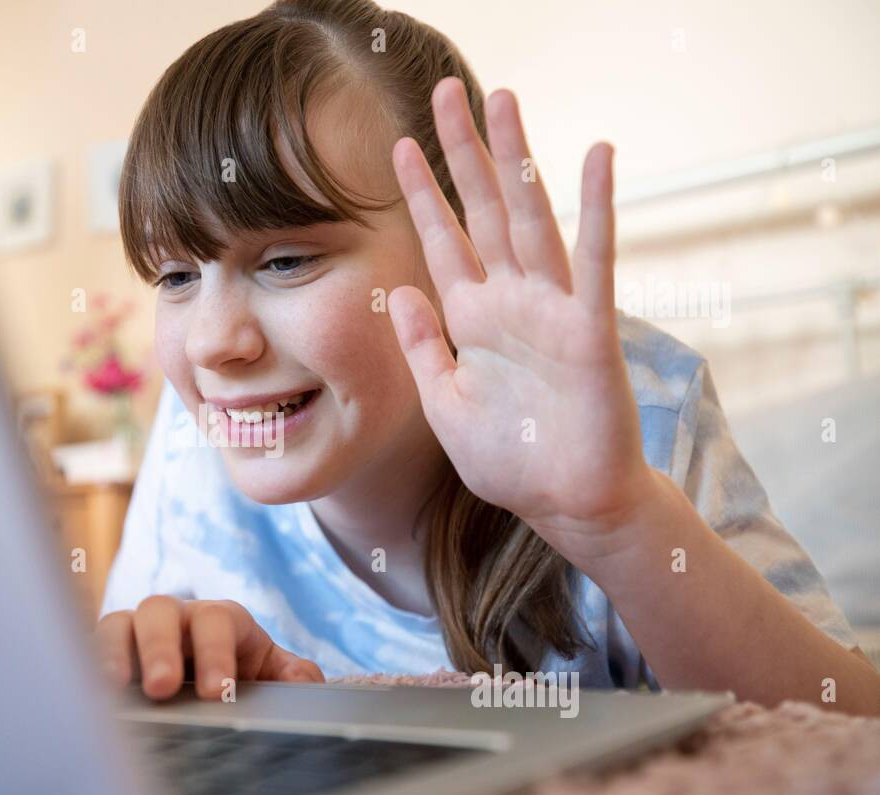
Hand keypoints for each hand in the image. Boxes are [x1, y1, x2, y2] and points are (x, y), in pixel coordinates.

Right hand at [94, 596, 324, 700]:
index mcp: (221, 619)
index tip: (218, 693)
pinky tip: (86, 693)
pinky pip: (89, 650)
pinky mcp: (108, 655)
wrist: (219, 688)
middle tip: (163, 689)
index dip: (216, 653)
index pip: (217, 621)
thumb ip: (295, 677)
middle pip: (160, 610)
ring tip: (112, 687)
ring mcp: (137, 634)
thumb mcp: (277, 675)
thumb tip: (302, 681)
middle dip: (160, 647)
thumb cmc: (247, 677)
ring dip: (113, 652)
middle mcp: (175, 619)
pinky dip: (85, 665)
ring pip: (117, 624)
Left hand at [387, 78, 656, 560]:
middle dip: (463, 154)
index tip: (397, 148)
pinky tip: (595, 158)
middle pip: (481, 212)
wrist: (563, 504)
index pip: (441, 242)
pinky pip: (592, 262)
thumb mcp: (444, 402)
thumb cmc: (509, 458)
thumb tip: (395, 291)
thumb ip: (419, 347)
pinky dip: (595, 211)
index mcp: (472, 319)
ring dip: (516, 160)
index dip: (421, 195)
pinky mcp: (589, 330)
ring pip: (529, 220)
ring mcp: (550, 310)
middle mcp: (510, 302)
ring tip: (502, 100)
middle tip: (445, 94)